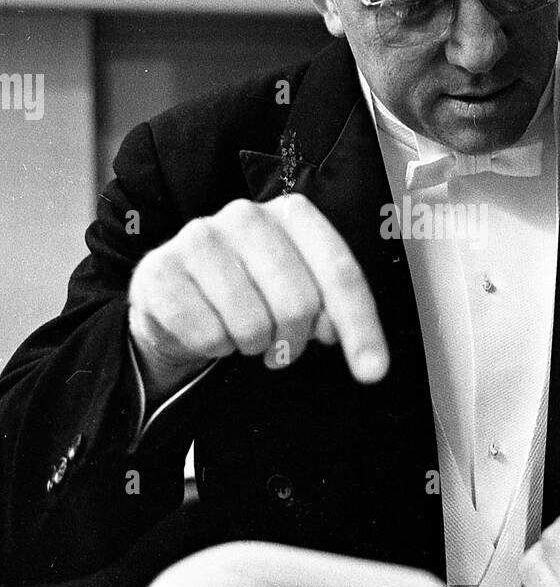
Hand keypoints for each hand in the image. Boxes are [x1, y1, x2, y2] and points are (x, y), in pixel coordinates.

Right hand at [128, 193, 388, 398]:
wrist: (175, 303)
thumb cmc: (249, 295)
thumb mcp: (298, 292)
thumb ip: (331, 309)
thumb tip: (352, 346)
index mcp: (292, 214)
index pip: (340, 273)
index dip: (361, 328)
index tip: (373, 372)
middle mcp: (246, 216)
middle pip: (298, 303)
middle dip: (294, 342)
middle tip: (281, 348)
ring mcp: (198, 238)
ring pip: (252, 324)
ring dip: (251, 345)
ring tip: (241, 334)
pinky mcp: (158, 270)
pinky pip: (207, 335)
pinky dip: (213, 348)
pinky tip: (207, 329)